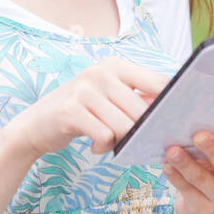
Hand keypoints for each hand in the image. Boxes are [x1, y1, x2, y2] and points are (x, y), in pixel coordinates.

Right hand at [4, 54, 168, 160]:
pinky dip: (103, 148)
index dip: (172, 103)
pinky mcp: (71, 111)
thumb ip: (136, 99)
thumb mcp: (108, 97)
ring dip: (120, 142)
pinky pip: (105, 137)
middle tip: (133, 140)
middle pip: (142, 110)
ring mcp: (84, 90)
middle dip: (141, 131)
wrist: (36, 124)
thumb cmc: (80, 111)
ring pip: (125, 126)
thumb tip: (172, 110)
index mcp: (115, 65)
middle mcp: (100, 72)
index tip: (176, 120)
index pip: (157, 82)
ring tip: (108, 141)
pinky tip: (94, 146)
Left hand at [162, 118, 213, 213]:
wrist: (203, 211)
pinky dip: (176, 177)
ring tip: (172, 151)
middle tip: (198, 135)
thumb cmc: (209, 169)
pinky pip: (189, 191)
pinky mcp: (205, 209)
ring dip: (186, 163)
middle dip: (213, 148)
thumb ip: (213, 138)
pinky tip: (166, 166)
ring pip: (204, 179)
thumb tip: (191, 117)